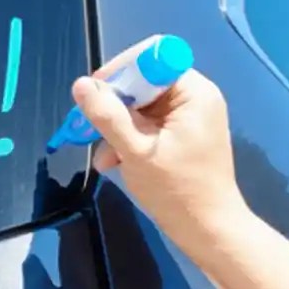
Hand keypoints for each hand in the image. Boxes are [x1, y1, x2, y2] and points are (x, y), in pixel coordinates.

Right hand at [72, 36, 250, 248]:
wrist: (208, 230)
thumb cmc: (178, 190)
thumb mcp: (136, 151)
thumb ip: (107, 116)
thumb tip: (80, 85)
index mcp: (193, 92)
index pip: (152, 58)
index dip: (120, 72)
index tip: (95, 97)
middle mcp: (194, 98)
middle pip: (142, 83)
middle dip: (113, 107)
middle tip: (90, 130)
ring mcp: (188, 117)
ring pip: (140, 107)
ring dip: (116, 128)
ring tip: (105, 158)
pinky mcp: (181, 135)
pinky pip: (147, 125)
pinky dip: (128, 140)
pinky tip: (115, 162)